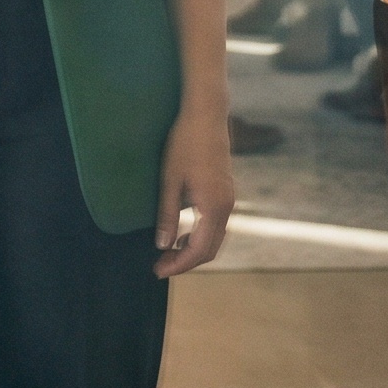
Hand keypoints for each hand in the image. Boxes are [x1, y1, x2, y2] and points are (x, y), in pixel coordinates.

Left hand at [155, 99, 233, 276]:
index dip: (179, 264)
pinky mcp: (225, 192)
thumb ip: (168, 214)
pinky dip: (199, 235)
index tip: (158, 271)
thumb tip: (162, 245)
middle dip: (186, 261)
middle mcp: (226, 208)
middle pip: (210, 249)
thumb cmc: (184, 144)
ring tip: (167, 252)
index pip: (199, 250)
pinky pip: (215, 225)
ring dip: (193, 249)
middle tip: (160, 265)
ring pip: (214, 238)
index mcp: (214, 207)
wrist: (206, 117)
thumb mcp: (169, 179)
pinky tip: (182, 233)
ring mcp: (229, 200)